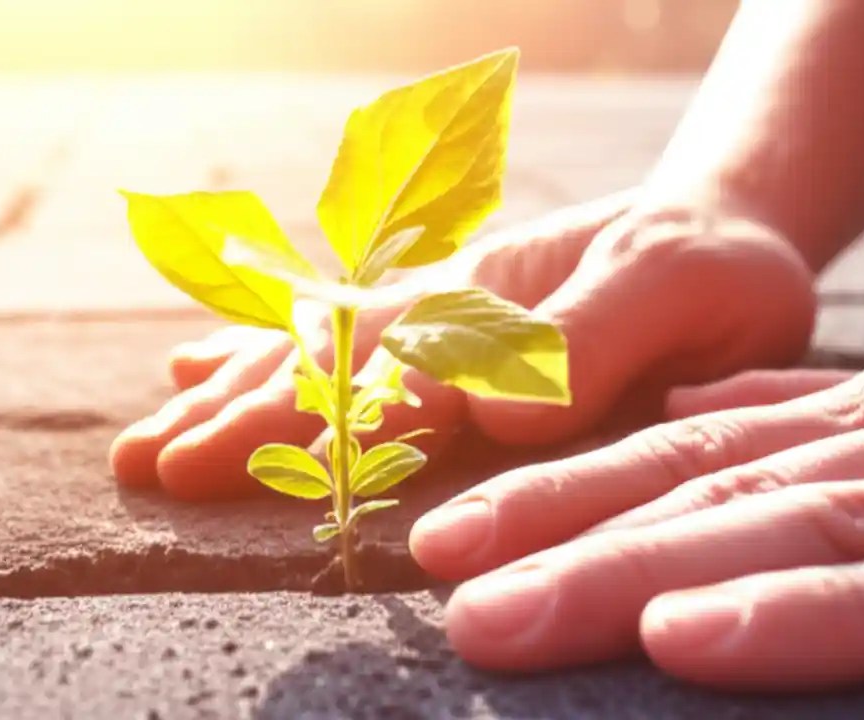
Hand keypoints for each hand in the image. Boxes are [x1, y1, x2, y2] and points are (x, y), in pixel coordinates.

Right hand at [109, 194, 816, 498]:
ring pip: (308, 355)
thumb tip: (498, 412)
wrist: (719, 223)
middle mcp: (440, 307)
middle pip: (320, 367)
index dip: (297, 423)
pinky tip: (195, 368)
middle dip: (233, 418)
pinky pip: (329, 333)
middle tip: (144, 466)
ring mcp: (426, 310)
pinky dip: (257, 353)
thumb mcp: (683, 292)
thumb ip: (593, 342)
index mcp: (493, 309)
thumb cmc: (712, 270)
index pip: (381, 377)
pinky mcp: (428, 318)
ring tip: (148, 442)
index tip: (210, 464)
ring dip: (227, 399)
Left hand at [411, 359, 863, 698]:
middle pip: (736, 504)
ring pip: (856, 543)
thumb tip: (682, 415)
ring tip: (666, 637)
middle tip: (485, 621)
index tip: (444, 547)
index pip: (680, 459)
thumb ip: (784, 416)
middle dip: (610, 564)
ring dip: (774, 602)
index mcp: (850, 423)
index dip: (559, 499)